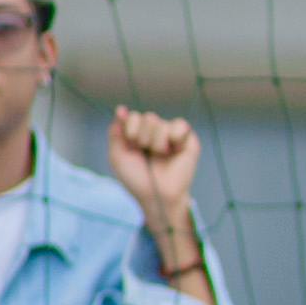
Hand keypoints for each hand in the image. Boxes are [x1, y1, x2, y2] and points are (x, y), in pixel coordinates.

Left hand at [106, 108, 203, 239]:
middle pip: (147, 117)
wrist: (156, 195)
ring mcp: (172, 134)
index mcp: (139, 133)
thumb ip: (116, 132)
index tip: (132, 147)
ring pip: (161, 123)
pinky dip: (173, 138)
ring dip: (156, 143)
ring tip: (160, 156)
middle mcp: (156, 131)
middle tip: (147, 153)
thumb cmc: (137, 178)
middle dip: (142, 138)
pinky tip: (173, 150)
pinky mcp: (189, 140)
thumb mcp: (118, 155)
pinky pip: (180, 125)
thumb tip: (120, 109)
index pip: (133, 116)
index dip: (129, 130)